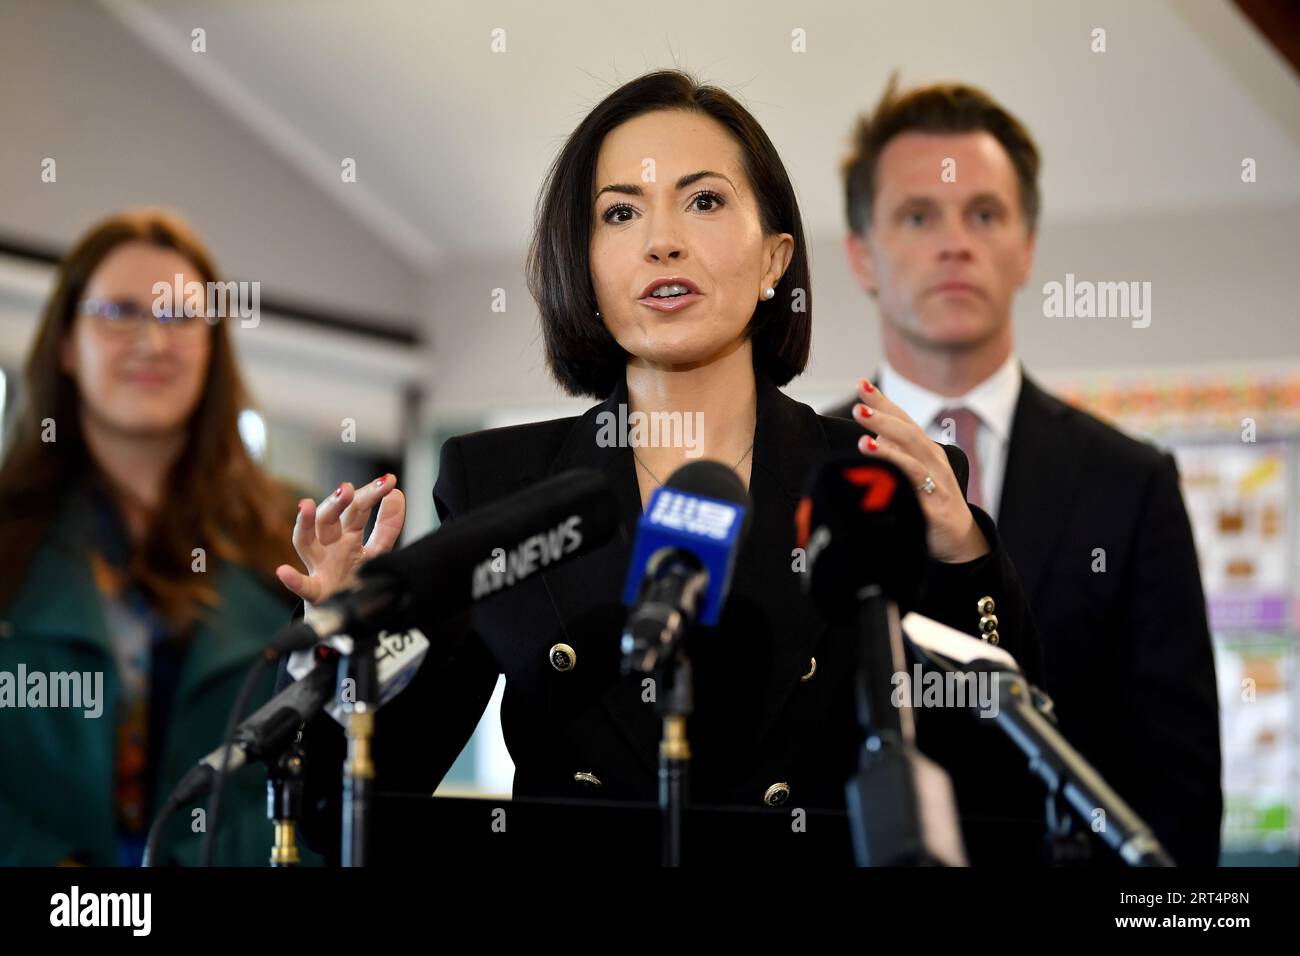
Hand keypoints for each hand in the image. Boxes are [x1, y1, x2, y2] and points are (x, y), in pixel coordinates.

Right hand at [275, 474, 406, 607]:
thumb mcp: (378, 550)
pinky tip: (283, 571)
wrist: (348, 617)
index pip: (356, 510)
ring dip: (305, 524)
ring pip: (306, 542)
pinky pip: (302, 587)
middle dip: (336, 502)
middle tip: (348, 488)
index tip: (389, 481)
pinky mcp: (316, 594)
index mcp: (347, 536)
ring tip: (307, 505)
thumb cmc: (358, 579)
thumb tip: (396, 492)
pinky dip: (291, 580)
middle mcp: (330, 547)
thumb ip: (387, 524)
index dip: (371, 494)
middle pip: (329, 519)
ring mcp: (320, 568)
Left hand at [850, 380, 988, 562]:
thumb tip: (872, 434)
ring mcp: (936, 487)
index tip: (862, 383)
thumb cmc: (932, 498)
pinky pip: (916, 502)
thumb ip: (895, 451)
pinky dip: (899, 493)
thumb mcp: (915, 469)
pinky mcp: (935, 513)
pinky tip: (880, 489)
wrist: (960, 537)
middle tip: (859, 410)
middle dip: (884, 421)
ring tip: (864, 444)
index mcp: (925, 449)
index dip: (883, 401)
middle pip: (909, 436)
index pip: (903, 419)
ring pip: (913, 466)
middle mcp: (933, 462)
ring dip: (888, 454)